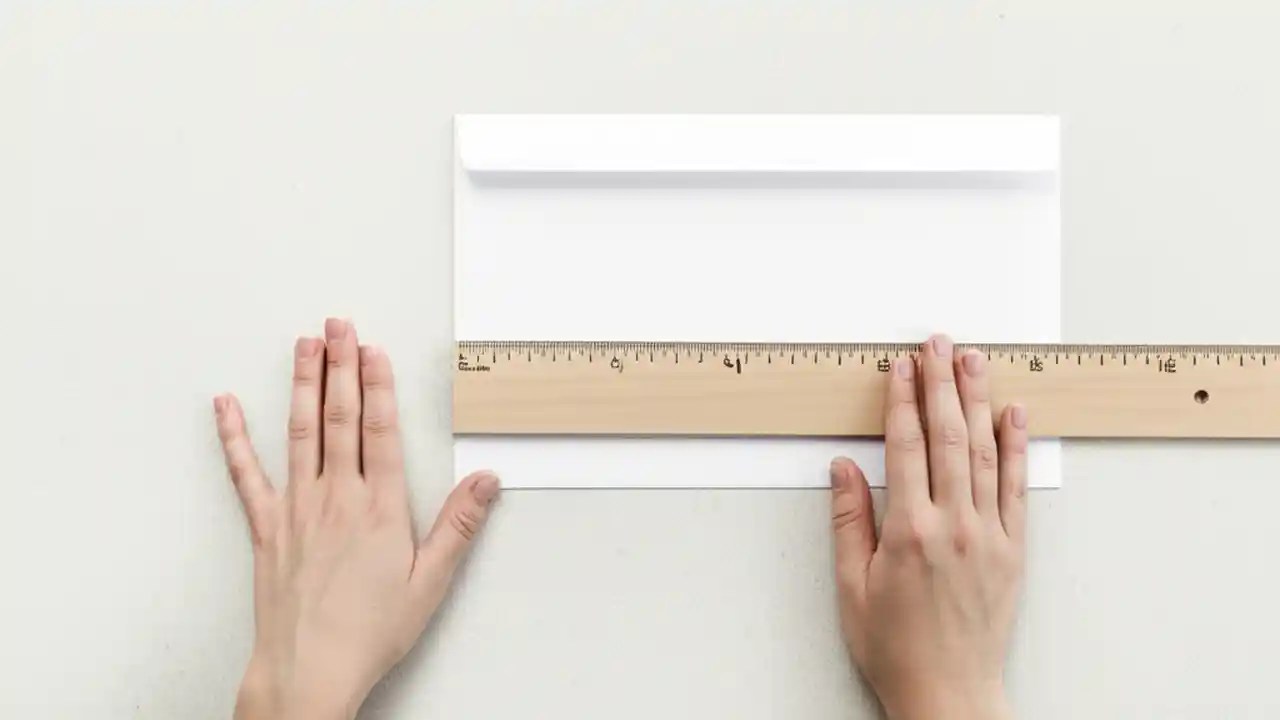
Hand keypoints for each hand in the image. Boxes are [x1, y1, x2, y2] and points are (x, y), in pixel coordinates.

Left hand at [214, 319, 499, 719]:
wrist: (308, 670)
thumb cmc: (370, 632)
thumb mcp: (431, 582)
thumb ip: (459, 526)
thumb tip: (486, 481)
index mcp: (380, 509)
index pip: (380, 431)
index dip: (378, 386)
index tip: (375, 351)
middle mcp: (336, 498)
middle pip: (339, 419)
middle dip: (341, 367)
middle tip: (339, 326)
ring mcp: (296, 508)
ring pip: (300, 432)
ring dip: (303, 384)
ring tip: (305, 345)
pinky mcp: (267, 527)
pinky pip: (246, 473)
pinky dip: (234, 437)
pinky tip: (226, 405)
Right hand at [831, 335, 1026, 719]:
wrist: (949, 693)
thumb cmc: (896, 647)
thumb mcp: (852, 588)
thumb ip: (849, 522)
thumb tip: (843, 468)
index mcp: (909, 533)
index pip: (906, 447)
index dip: (902, 400)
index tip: (900, 366)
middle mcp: (954, 526)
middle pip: (948, 437)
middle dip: (941, 383)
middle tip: (937, 342)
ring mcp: (990, 536)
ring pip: (984, 452)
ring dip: (978, 400)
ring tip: (973, 360)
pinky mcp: (1013, 550)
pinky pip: (1016, 487)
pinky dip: (1016, 447)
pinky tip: (1014, 413)